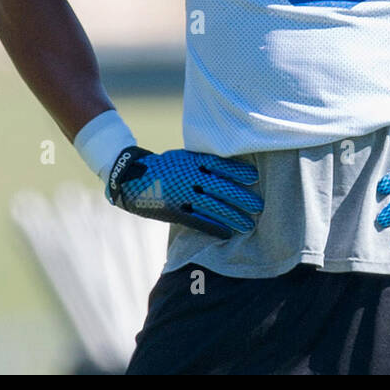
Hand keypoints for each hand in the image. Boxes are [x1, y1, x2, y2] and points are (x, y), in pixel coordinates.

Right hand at [106, 146, 262, 238]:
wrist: (130, 177)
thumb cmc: (164, 167)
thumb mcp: (183, 157)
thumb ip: (203, 163)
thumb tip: (231, 170)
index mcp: (191, 161)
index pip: (219, 165)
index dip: (238, 172)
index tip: (254, 178)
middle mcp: (188, 177)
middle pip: (220, 187)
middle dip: (241, 197)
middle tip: (259, 205)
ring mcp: (181, 194)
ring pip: (213, 206)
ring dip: (232, 216)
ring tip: (248, 224)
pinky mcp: (174, 210)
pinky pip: (198, 220)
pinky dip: (214, 226)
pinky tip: (228, 232)